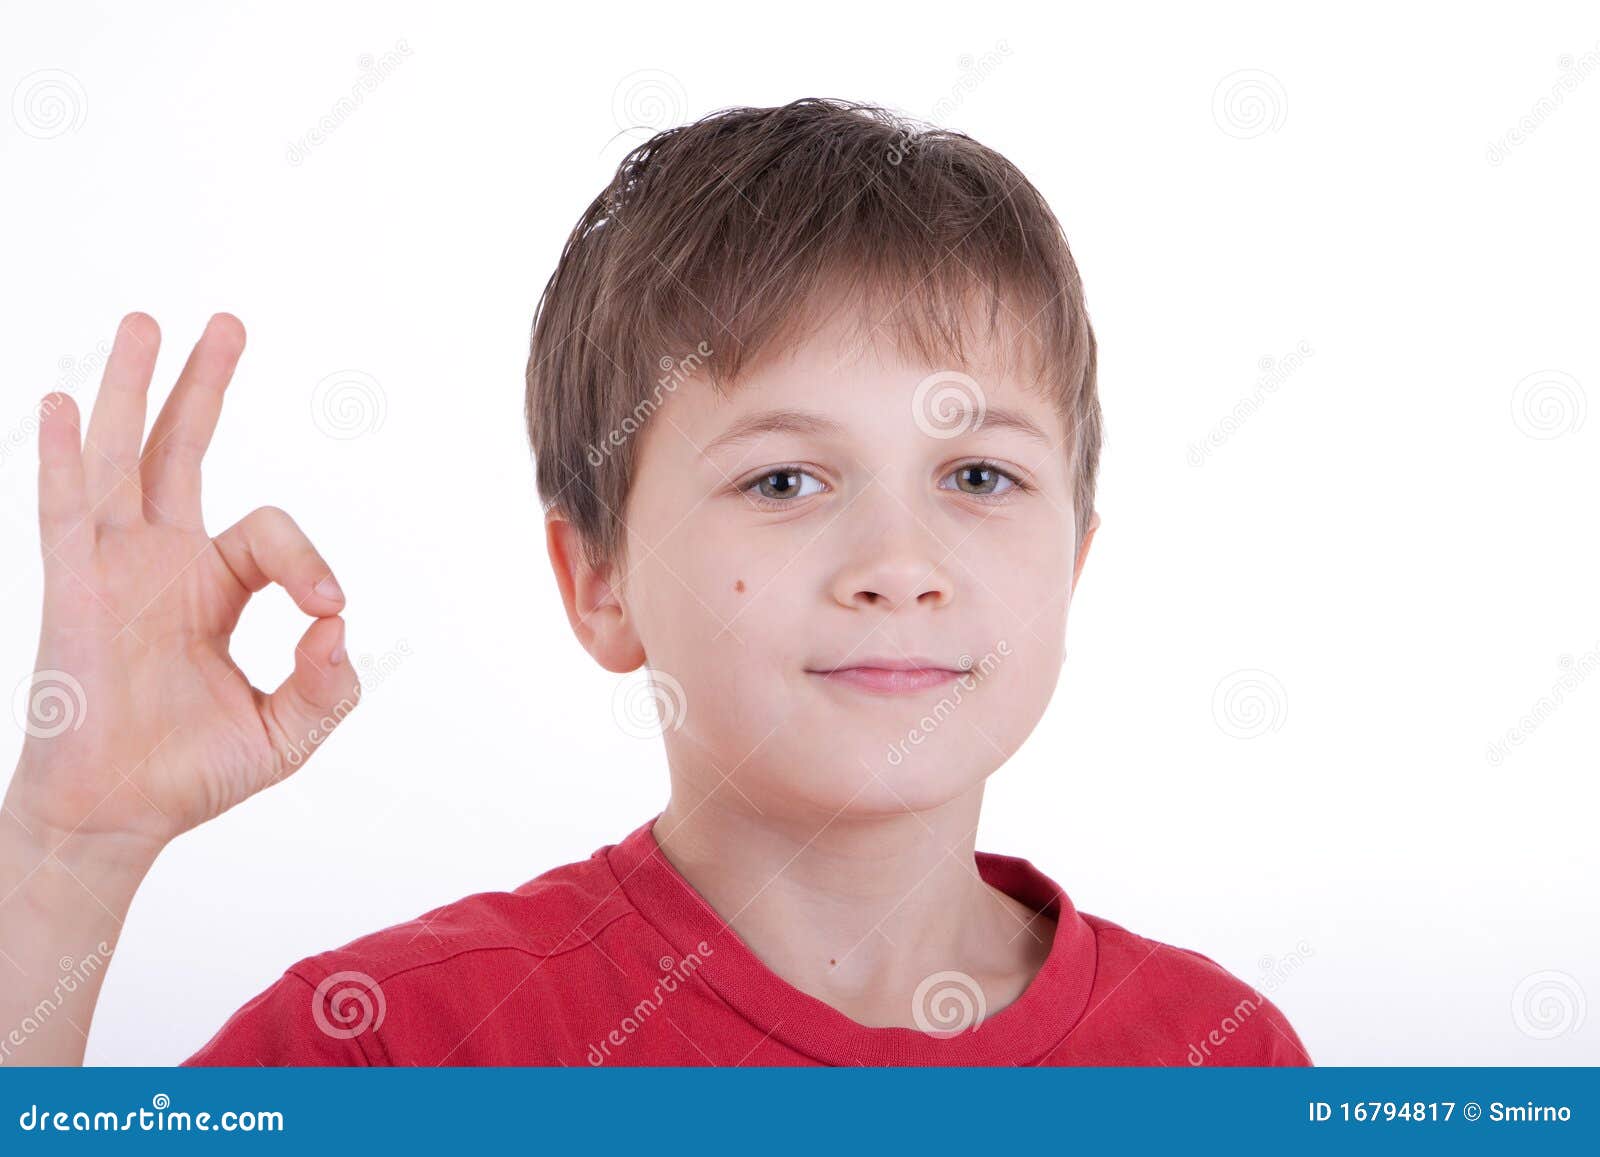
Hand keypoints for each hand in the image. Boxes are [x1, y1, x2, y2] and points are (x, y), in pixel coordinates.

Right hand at [5, 312, 360, 861]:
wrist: (117, 817)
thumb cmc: (193, 773)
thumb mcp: (287, 731)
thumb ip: (328, 683)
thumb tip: (340, 623)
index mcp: (212, 586)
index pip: (268, 533)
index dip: (307, 559)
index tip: (326, 607)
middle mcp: (161, 563)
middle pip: (182, 452)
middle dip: (204, 386)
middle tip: (228, 322)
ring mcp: (112, 569)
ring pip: (123, 459)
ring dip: (134, 390)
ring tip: (147, 321)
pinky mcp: (71, 590)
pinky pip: (64, 512)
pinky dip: (62, 458)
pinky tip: (61, 403)